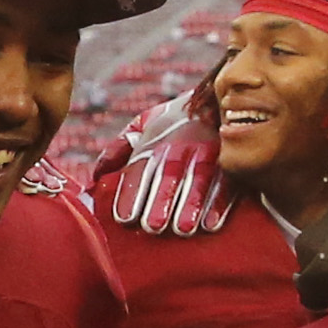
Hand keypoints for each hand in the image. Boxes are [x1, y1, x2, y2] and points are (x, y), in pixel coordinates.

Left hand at [89, 98, 235, 237]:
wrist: (221, 98)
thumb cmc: (175, 121)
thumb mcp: (144, 125)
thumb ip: (118, 148)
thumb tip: (95, 176)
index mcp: (155, 141)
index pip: (140, 168)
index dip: (132, 192)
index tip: (125, 219)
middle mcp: (180, 146)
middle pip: (169, 175)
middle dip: (161, 201)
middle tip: (153, 227)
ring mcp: (209, 151)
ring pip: (199, 179)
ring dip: (191, 205)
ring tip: (182, 229)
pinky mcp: (232, 160)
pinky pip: (228, 182)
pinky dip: (220, 204)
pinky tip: (211, 225)